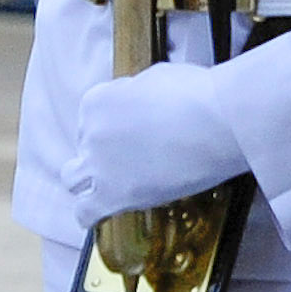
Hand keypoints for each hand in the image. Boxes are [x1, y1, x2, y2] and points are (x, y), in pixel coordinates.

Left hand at [66, 59, 244, 216]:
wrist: (218, 122)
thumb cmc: (196, 96)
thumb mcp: (155, 77)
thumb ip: (134, 93)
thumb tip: (137, 103)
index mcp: (98, 100)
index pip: (93, 115)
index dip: (114, 123)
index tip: (132, 130)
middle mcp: (91, 131)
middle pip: (84, 144)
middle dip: (99, 149)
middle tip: (126, 153)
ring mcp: (99, 165)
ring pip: (73, 178)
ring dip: (87, 179)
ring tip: (107, 183)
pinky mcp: (113, 195)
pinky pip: (85, 212)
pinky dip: (88, 214)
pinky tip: (97, 214)